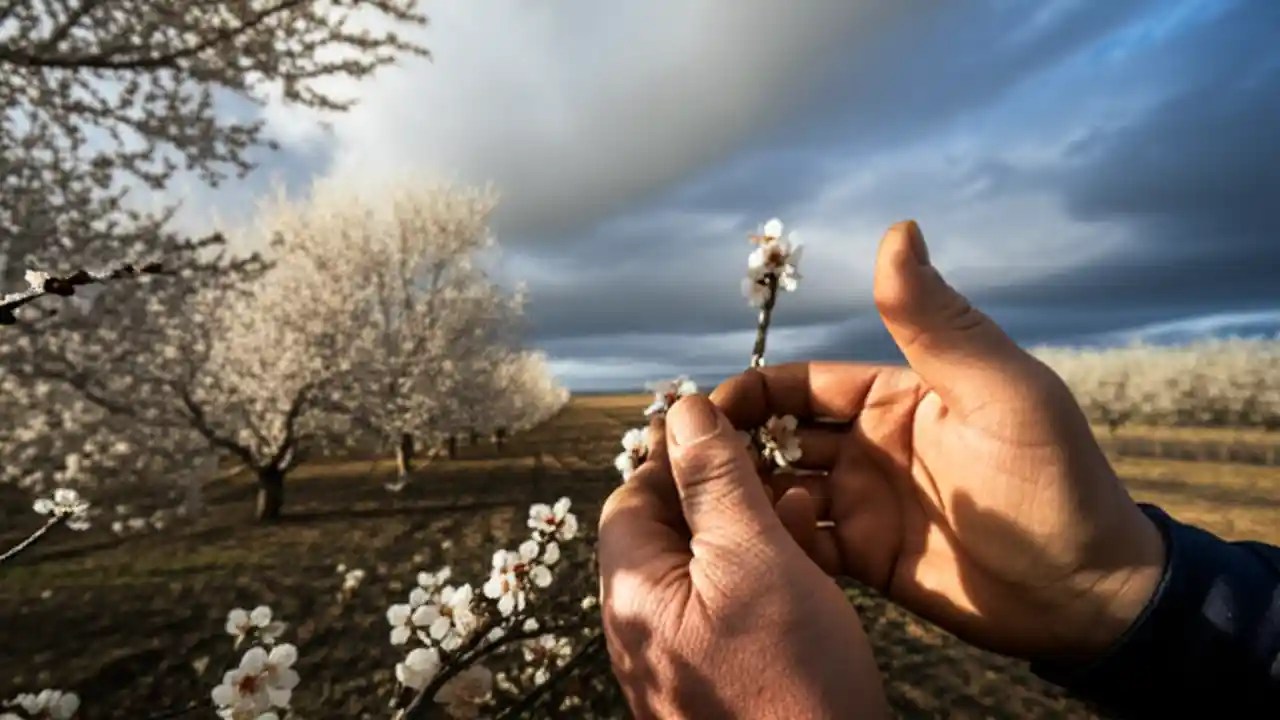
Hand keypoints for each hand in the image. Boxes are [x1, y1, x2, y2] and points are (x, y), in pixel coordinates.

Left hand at [598, 395, 888, 718]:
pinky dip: (762, 572)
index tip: (733, 428)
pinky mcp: (719, 679)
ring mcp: (680, 660)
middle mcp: (643, 629)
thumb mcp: (755, 560)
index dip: (679, 455)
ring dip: (749, 526)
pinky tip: (806, 556)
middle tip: (778, 464)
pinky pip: (727, 607)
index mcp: (632, 594)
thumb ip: (715, 483)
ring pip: (704, 565)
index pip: (633, 497)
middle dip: (721, 489)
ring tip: (803, 504)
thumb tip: (683, 410)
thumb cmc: (791, 679)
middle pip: (667, 530)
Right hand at [712, 221, 1165, 660]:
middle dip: (731, 445)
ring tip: (705, 511)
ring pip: (781, 491)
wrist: (1086, 596)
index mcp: (896, 397)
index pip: (802, 386)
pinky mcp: (867, 561)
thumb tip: (898, 228)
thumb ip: (936, 322)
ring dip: (744, 496)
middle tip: (678, 464)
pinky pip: (802, 546)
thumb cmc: (1050, 483)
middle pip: (780, 437)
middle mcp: (872, 447)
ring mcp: (867, 505)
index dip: (751, 392)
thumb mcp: (998, 393)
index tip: (699, 408)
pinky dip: (774, 544)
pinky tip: (752, 551)